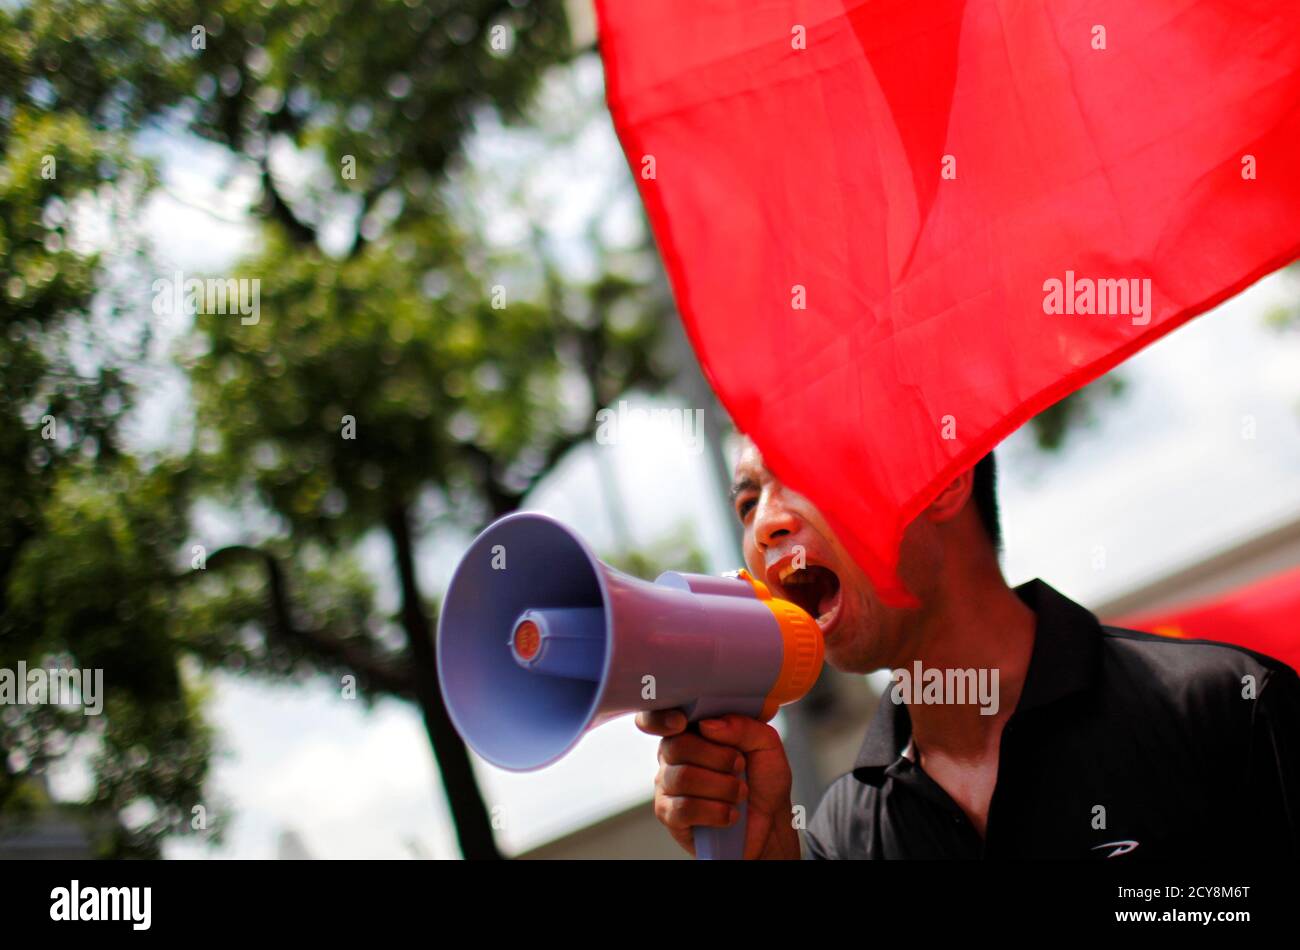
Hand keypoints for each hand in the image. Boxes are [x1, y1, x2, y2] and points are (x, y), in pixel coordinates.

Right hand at [636, 709, 801, 858]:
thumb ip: (742, 726)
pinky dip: (715, 811)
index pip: (657, 717)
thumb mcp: (765, 744)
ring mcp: (667, 786)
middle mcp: (672, 755)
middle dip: (718, 757)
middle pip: (677, 746)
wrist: (771, 823)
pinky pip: (684, 808)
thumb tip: (707, 724)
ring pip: (684, 778)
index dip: (660, 718)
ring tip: (740, 793)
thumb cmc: (763, 781)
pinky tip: (729, 814)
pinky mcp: (670, 816)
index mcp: (691, 731)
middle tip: (740, 766)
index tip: (680, 722)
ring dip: (723, 787)